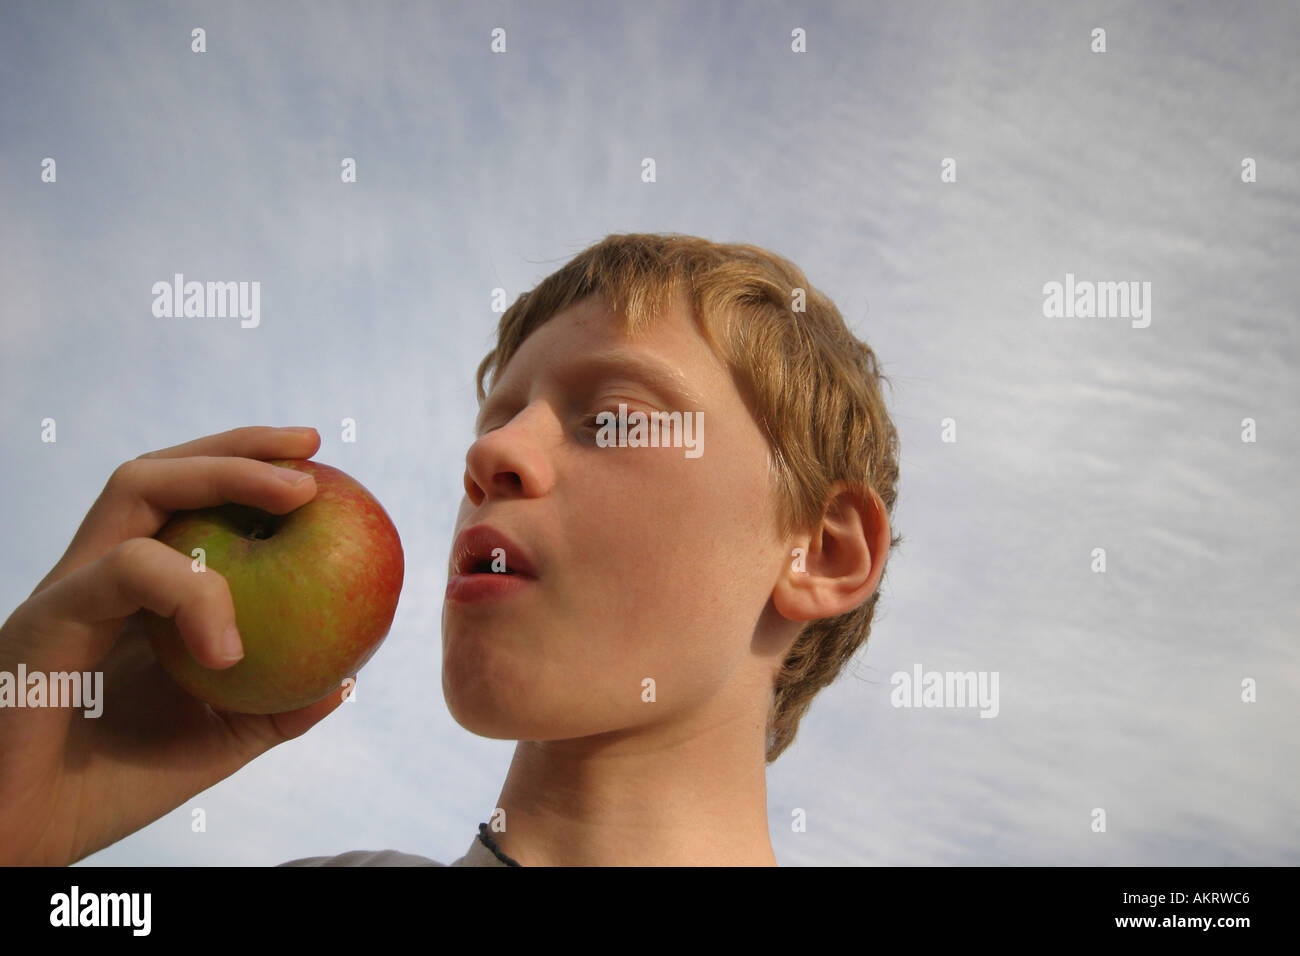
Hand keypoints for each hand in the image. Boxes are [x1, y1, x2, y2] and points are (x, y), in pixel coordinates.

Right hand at [0, 425, 349, 864]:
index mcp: (136, 594)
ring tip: (296, 494)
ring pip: (138, 488)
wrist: (26, 833)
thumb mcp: (217, 738)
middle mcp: (98, 575)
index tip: (319, 466)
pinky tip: (229, 646)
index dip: (248, 470)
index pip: (188, 500)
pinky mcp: (45, 618)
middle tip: (311, 449)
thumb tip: (346, 679)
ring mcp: (69, 588)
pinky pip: (124, 569)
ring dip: (224, 475)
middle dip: (241, 447)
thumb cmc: (110, 786)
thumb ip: (275, 704)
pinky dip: (190, 590)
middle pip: (163, 471)